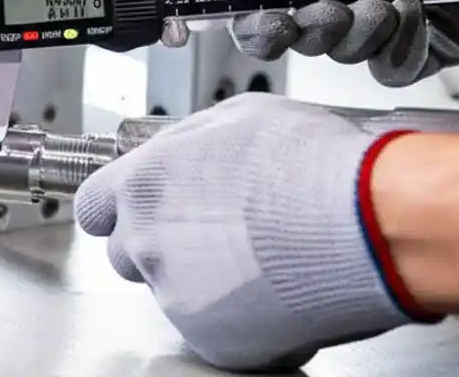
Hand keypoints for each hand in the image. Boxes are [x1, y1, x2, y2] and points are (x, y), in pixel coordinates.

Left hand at [75, 94, 411, 370]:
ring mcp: (176, 296)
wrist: (364, 224)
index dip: (121, 207)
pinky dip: (241, 318)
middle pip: (128, 253)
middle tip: (214, 233)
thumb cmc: (310, 165)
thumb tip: (182, 152)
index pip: (94, 206)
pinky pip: (214, 331)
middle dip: (160, 245)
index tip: (140, 208)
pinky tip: (278, 289)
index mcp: (143, 184)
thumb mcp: (237, 118)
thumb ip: (189, 143)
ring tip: (262, 257)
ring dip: (204, 280)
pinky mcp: (214, 341)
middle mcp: (146, 242)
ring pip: (174, 292)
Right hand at [230, 0, 458, 85]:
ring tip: (385, 5)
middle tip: (323, 13)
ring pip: (341, 51)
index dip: (256, 3)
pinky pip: (391, 66)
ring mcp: (397, 10)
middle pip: (297, 25)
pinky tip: (413, 19)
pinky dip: (391, 50)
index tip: (260, 14)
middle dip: (298, 27)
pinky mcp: (437, 40)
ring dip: (351, 34)